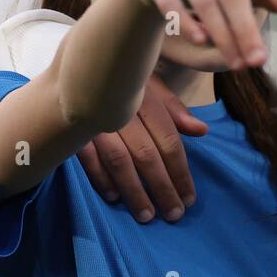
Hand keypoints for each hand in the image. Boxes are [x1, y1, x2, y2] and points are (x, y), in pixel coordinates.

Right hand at [76, 75, 206, 222]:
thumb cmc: (121, 78)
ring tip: (147, 215)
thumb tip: (202, 131)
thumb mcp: (151, 86)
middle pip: (147, 154)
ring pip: (119, 161)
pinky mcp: (74, 128)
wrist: (77, 61)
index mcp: (146, 98)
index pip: (169, 140)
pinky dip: (101, 179)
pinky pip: (88, 158)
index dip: (180, 171)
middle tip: (173, 214)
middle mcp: (124, 110)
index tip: (189, 198)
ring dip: (134, 191)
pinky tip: (114, 197)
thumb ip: (174, 110)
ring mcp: (97, 120)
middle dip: (162, 187)